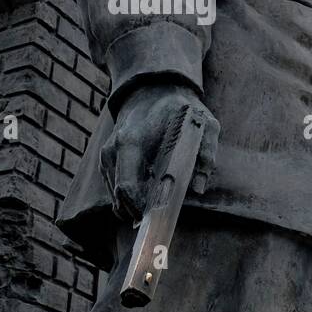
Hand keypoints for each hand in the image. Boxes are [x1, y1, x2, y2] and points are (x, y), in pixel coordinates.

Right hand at [100, 79, 216, 222]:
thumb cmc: (179, 109)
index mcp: (131, 143)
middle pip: (119, 199)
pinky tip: (149, 193)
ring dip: (135, 206)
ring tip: (157, 205)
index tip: (157, 220)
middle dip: (138, 214)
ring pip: (116, 197)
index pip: (127, 188)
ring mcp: (107, 156)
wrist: (153, 90)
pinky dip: (130, 197)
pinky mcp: (108, 161)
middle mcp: (113, 151)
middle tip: (162, 221)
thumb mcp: (202, 124)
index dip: (140, 210)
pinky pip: (116, 189)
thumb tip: (197, 187)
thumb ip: (204, 153)